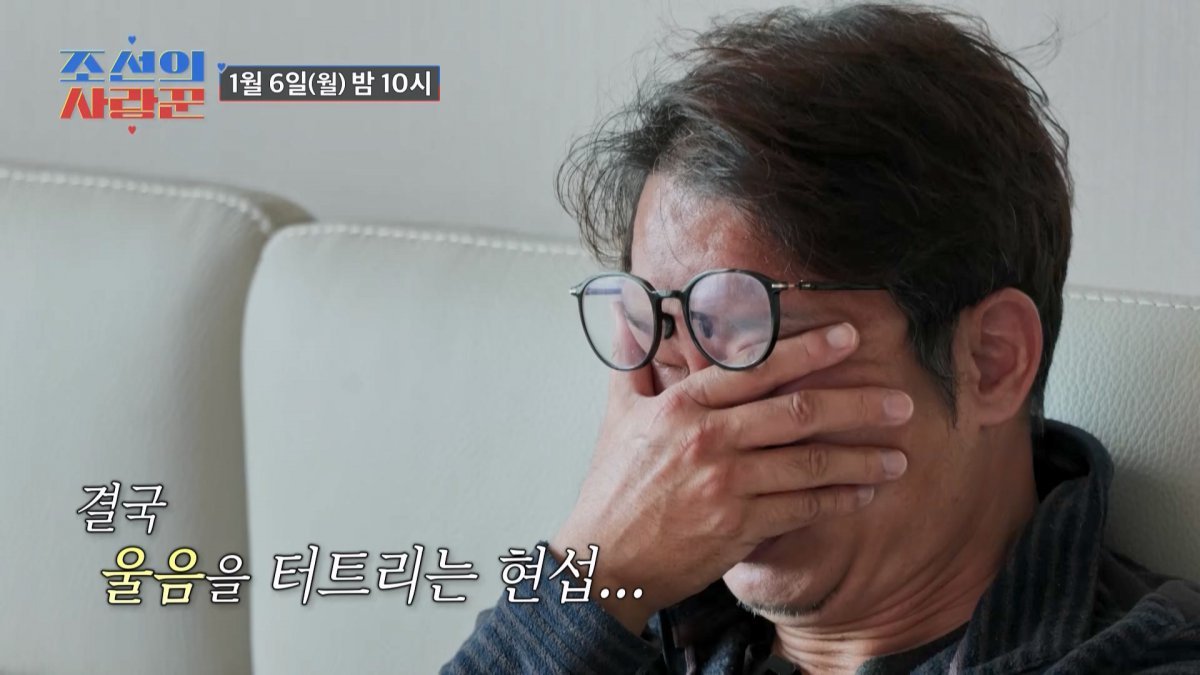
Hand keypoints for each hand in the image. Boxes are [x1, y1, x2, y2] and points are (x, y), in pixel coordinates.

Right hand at [550, 322, 912, 632]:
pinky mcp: (737, 526)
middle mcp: (708, 439)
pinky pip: (802, 507)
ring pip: (809, 463)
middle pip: (797, 411)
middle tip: (900, 401)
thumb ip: (634, 361)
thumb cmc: (613, 488)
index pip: (754, 368)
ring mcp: (725, 483)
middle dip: (857, 403)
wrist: (604, 559)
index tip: (847, 338)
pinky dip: (838, 499)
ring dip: (861, 458)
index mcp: (682, 406)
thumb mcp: (617, 415)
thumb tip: (629, 311)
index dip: (806, 350)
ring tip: (899, 455)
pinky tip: (864, 493)